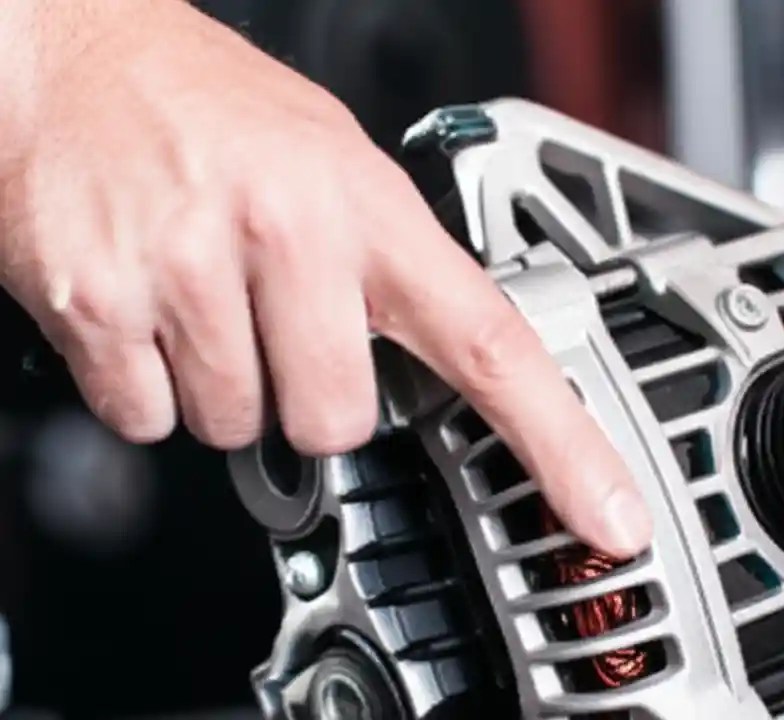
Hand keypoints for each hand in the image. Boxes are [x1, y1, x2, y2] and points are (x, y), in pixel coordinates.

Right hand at [0, 0, 650, 556]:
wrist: (63, 53)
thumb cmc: (204, 104)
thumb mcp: (333, 161)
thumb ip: (390, 265)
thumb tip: (444, 364)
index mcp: (365, 204)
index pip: (490, 344)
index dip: (561, 444)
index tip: (608, 515)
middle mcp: (286, 234)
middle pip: (338, 423)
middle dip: (310, 399)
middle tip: (276, 321)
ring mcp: (188, 270)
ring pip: (237, 427)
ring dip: (224, 386)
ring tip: (202, 292)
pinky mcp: (98, 308)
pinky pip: (149, 420)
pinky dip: (148, 386)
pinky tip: (148, 306)